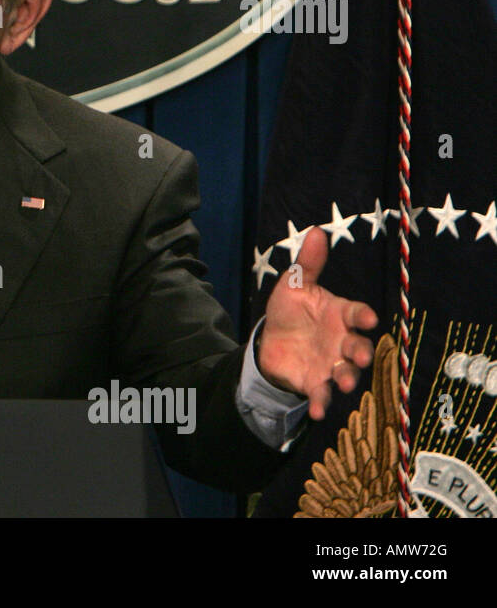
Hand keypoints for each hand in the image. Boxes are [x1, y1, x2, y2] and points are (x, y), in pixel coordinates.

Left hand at [257, 228, 377, 420]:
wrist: (273, 340)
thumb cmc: (292, 310)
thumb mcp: (295, 285)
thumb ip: (308, 263)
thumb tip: (315, 230)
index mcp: (340, 314)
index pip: (356, 313)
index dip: (363, 315)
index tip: (368, 318)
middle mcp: (342, 341)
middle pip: (358, 347)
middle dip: (362, 352)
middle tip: (361, 355)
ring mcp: (331, 364)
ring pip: (346, 373)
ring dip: (347, 378)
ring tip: (343, 383)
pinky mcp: (315, 382)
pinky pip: (321, 395)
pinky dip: (321, 403)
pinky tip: (317, 411)